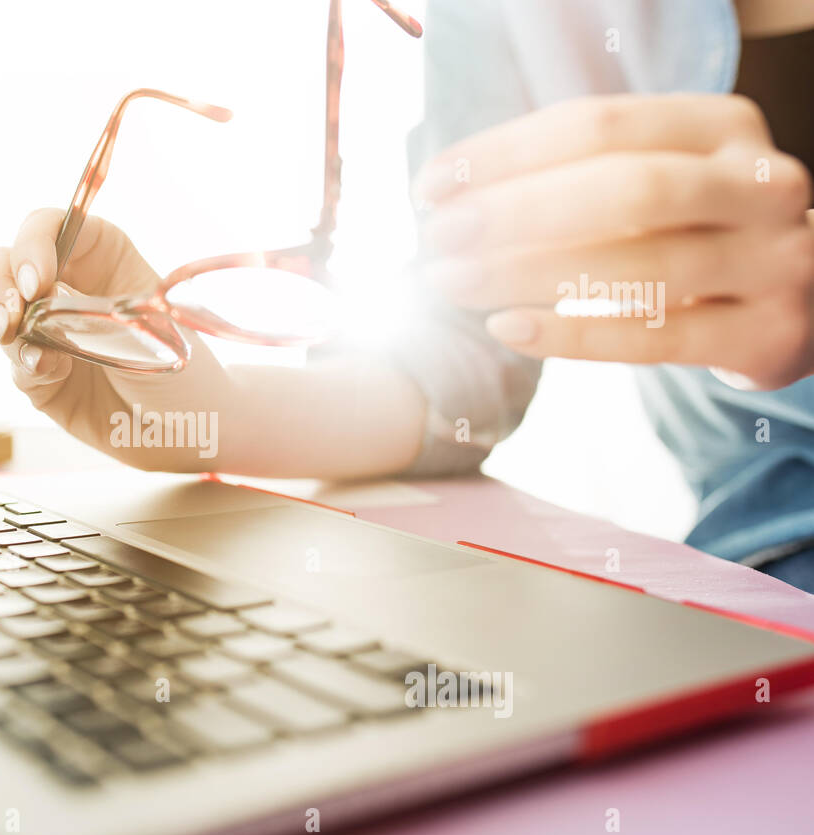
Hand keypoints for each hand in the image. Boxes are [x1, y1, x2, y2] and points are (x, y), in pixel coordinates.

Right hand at [0, 209, 234, 469]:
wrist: (190, 432)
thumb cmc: (185, 371)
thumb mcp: (153, 331)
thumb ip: (98, 314)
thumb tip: (47, 308)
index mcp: (101, 257)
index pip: (50, 228)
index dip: (32, 244)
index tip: (37, 280)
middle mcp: (67, 288)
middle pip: (5, 262)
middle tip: (11, 312)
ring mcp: (48, 332)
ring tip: (12, 334)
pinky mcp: (39, 375)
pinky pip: (16, 362)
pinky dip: (23, 362)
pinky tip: (45, 369)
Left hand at [415, 94, 813, 389]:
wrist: (798, 299)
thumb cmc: (688, 231)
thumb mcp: (650, 180)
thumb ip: (568, 175)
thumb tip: (444, 195)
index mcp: (721, 125)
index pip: (597, 124)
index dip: (504, 155)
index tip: (430, 187)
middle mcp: (760, 184)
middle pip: (625, 189)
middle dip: (516, 214)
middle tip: (439, 238)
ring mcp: (773, 260)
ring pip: (639, 264)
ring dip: (527, 275)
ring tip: (453, 283)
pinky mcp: (766, 334)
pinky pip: (652, 338)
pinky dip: (571, 335)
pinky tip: (506, 328)